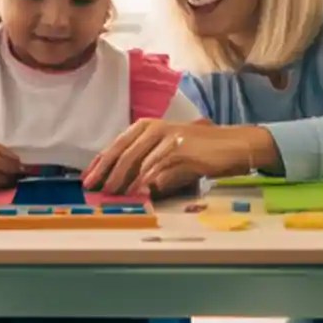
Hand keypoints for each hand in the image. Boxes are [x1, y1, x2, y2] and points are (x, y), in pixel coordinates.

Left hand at [83, 120, 262, 194]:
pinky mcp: (184, 153)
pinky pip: (160, 171)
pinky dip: (148, 184)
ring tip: (115, 197)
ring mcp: (170, 140)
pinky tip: (141, 194)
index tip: (87, 179)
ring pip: (140, 164)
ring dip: (125, 182)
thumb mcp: (169, 149)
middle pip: (124, 153)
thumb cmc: (201, 148)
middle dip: (108, 174)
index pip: (118, 145)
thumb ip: (146, 160)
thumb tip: (123, 182)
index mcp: (149, 126)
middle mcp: (157, 129)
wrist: (235, 144)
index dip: (101, 163)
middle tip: (96, 191)